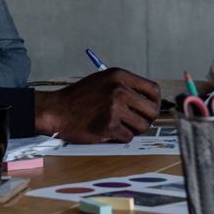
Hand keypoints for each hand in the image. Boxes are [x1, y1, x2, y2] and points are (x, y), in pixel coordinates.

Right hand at [34, 68, 160, 142]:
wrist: (57, 110)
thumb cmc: (80, 97)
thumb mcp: (104, 80)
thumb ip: (126, 86)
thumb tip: (151, 100)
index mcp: (119, 76)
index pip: (153, 90)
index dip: (155, 102)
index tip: (150, 109)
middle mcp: (119, 89)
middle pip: (152, 110)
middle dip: (147, 119)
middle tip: (137, 122)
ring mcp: (114, 108)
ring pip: (142, 126)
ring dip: (133, 130)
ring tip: (119, 126)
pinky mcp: (109, 125)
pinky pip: (127, 137)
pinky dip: (119, 137)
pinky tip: (108, 131)